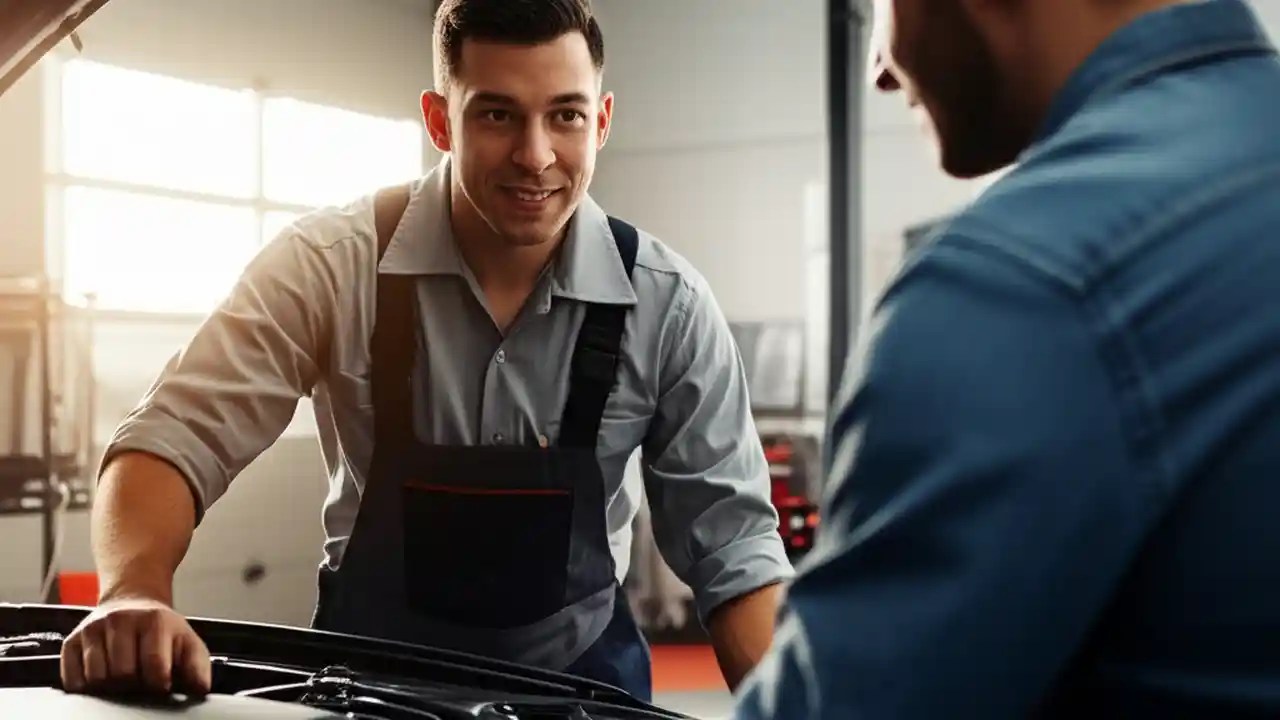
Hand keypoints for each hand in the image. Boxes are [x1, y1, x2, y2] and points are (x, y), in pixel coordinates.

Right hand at [60, 596, 211, 695]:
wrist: (131, 600)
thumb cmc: (161, 628)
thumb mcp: (187, 641)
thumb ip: (197, 666)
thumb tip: (200, 690)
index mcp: (154, 621)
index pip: (153, 665)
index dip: (159, 683)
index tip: (161, 685)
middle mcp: (120, 620)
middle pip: (122, 674)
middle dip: (134, 685)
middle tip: (140, 680)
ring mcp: (93, 629)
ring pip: (96, 678)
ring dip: (110, 687)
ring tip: (122, 677)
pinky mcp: (71, 641)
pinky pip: (73, 679)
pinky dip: (86, 687)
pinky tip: (102, 678)